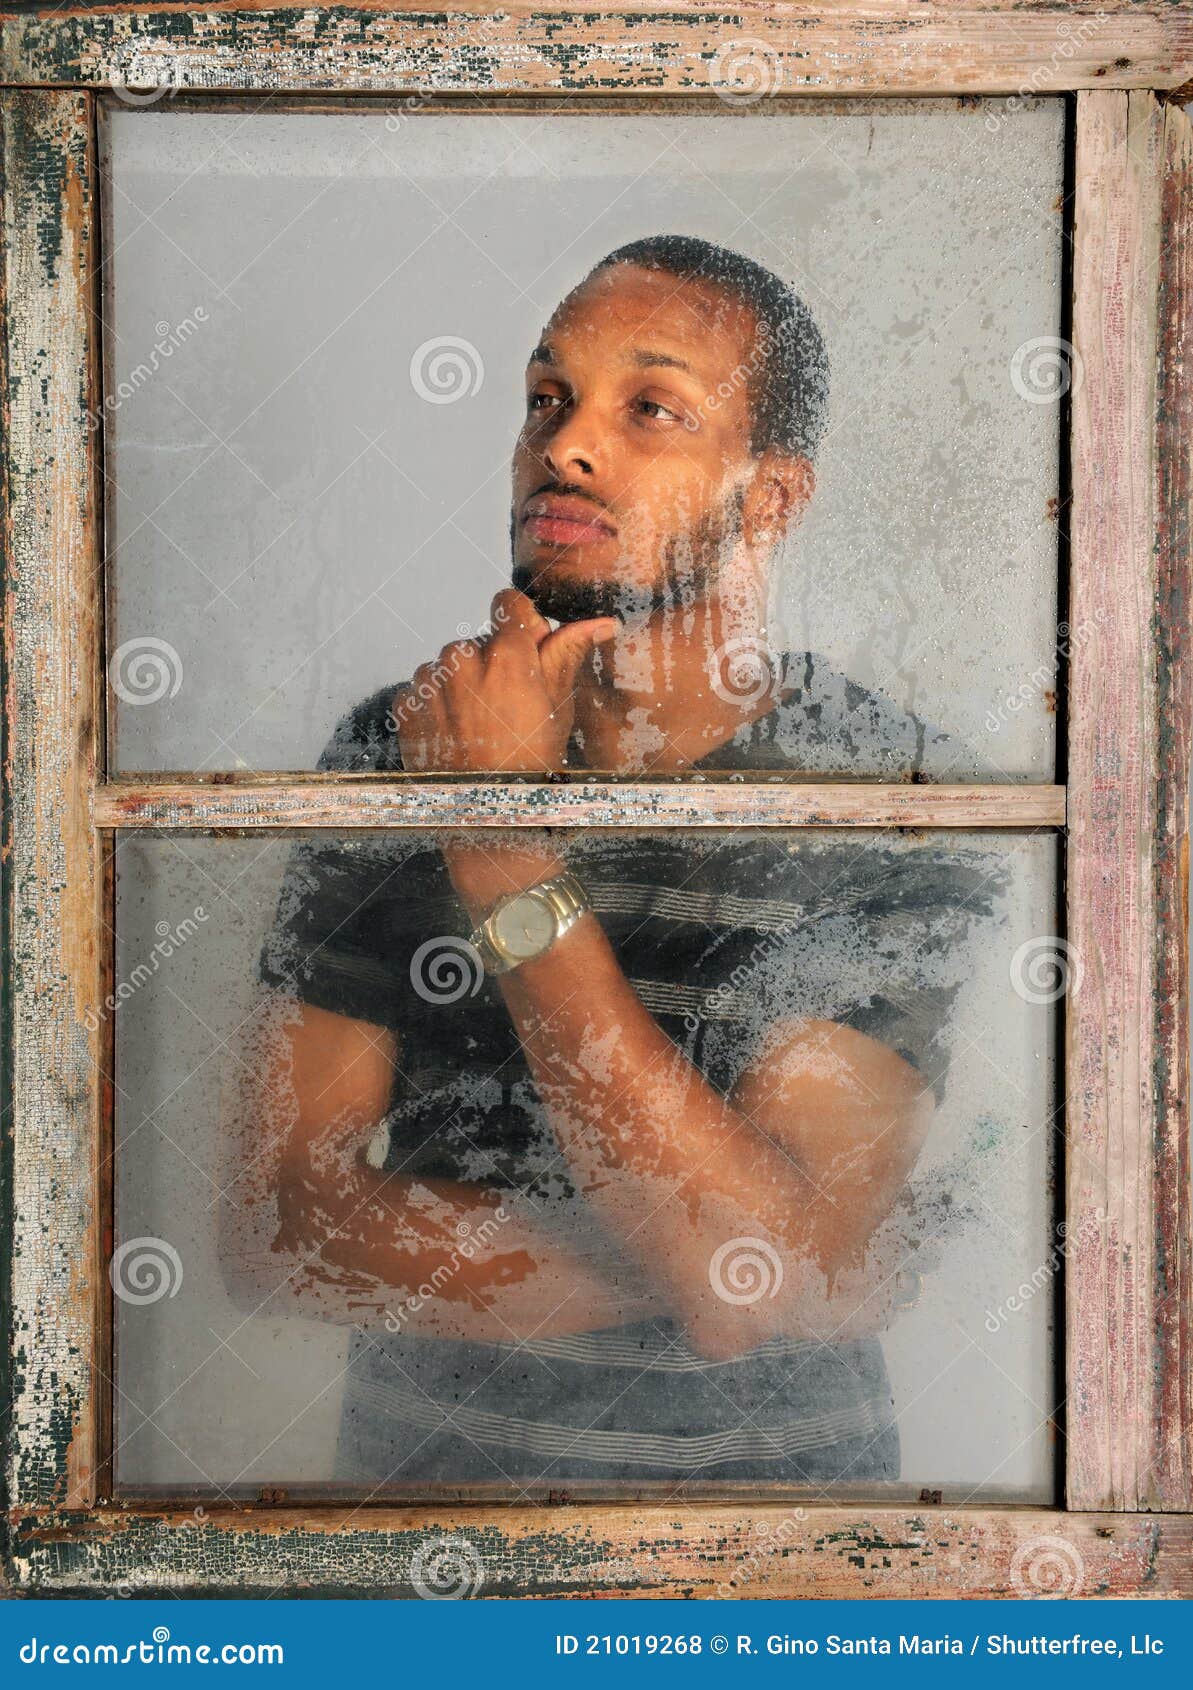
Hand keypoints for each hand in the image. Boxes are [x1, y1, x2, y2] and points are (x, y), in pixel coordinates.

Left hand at [392, 589, 617, 772]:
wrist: (489, 818)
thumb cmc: (530, 766)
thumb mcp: (559, 707)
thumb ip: (568, 654)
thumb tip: (599, 623)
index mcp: (507, 656)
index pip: (508, 604)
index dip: (522, 627)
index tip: (527, 653)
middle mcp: (462, 660)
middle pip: (479, 642)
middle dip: (493, 665)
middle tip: (507, 710)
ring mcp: (429, 683)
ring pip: (450, 666)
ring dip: (463, 686)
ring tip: (480, 728)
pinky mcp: (405, 705)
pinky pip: (425, 690)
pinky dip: (439, 707)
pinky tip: (457, 735)